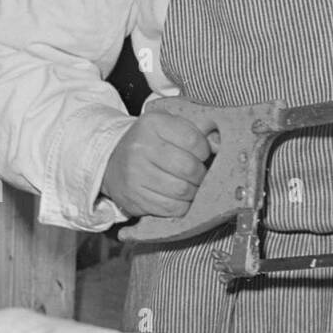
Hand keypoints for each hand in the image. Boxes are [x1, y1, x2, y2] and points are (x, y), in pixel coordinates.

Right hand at [101, 102, 217, 219]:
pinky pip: (170, 208)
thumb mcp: (171, 125)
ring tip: (190, 185)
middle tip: (199, 174)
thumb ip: (199, 130)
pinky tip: (179, 198)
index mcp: (153, 124)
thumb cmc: (151, 142)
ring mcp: (135, 174)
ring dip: (193, 191)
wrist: (112, 161)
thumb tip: (220, 145)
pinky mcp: (134, 197)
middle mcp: (140, 147)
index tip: (202, 154)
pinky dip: (182, 206)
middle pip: (189, 168)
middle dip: (201, 174)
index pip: (193, 140)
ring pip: (181, 190)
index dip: (205, 151)